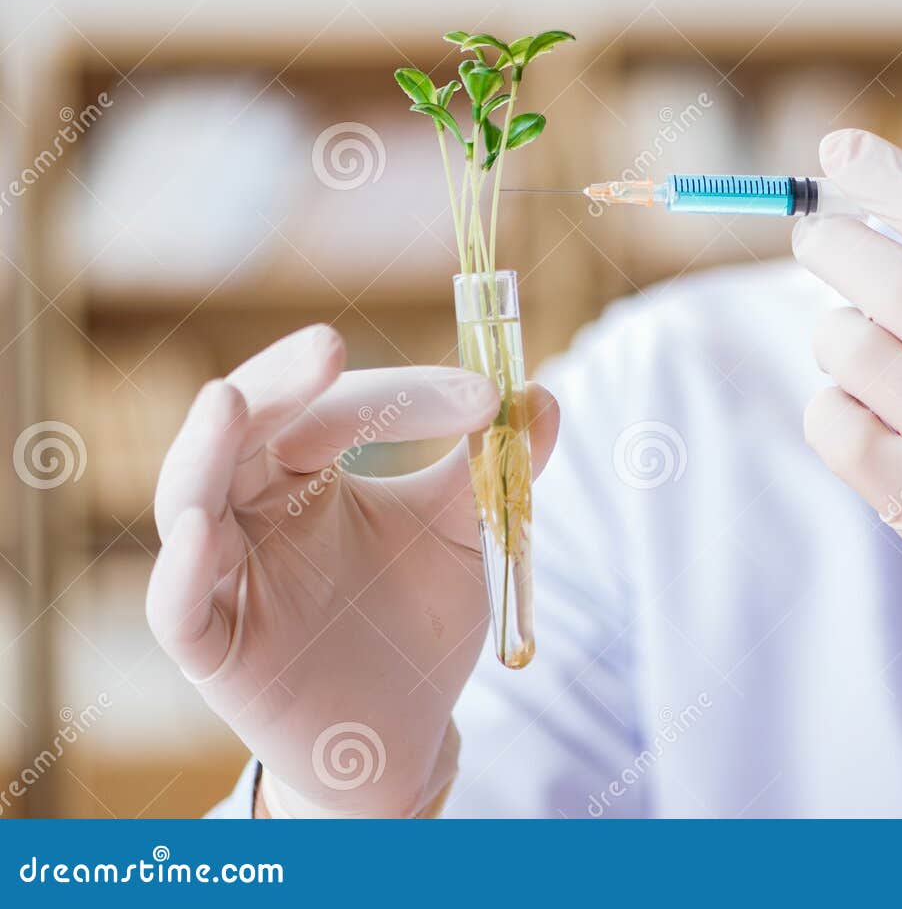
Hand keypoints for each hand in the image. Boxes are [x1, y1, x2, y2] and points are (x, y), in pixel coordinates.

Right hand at [146, 325, 558, 813]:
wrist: (402, 733)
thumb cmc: (416, 622)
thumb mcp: (468, 536)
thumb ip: (498, 470)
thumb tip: (547, 396)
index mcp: (304, 472)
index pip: (334, 406)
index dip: (405, 393)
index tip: (486, 395)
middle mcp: (251, 510)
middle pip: (245, 427)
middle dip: (281, 383)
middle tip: (328, 344)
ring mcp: (223, 575)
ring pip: (188, 497)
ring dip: (205, 448)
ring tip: (230, 399)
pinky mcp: (212, 648)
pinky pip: (178, 606)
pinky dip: (185, 567)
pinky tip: (206, 530)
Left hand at [792, 130, 901, 727]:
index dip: (888, 177)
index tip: (837, 149)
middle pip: (888, 277)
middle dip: (831, 240)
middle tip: (816, 233)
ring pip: (851, 349)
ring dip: (835, 331)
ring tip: (855, 339)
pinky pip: (838, 428)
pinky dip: (831, 406)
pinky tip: (859, 408)